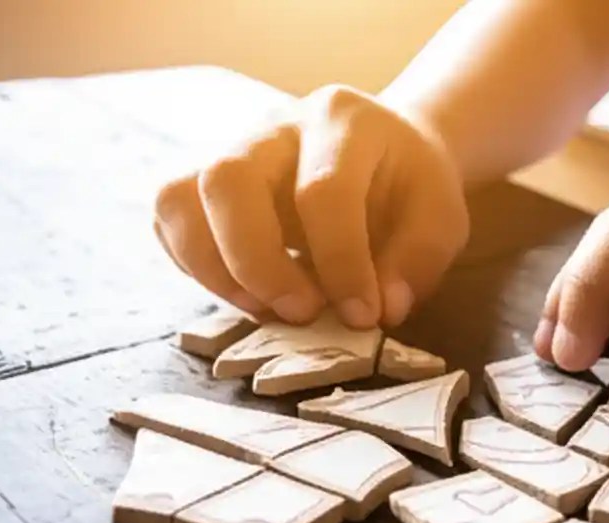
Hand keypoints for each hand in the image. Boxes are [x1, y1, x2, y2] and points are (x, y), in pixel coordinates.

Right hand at [154, 85, 468, 327]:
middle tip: (300, 313)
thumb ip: (417, 261)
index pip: (324, 191)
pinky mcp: (203, 182)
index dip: (340, 263)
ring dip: (213, 269)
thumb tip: (382, 308)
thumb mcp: (440, 219)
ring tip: (266, 309)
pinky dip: (196, 267)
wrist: (384, 154)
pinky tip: (246, 293)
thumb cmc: (408, 188)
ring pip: (178, 197)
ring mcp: (229, 151)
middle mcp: (275, 127)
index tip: (364, 316)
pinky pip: (168, 220)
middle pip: (227, 178)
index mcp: (343, 121)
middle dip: (256, 262)